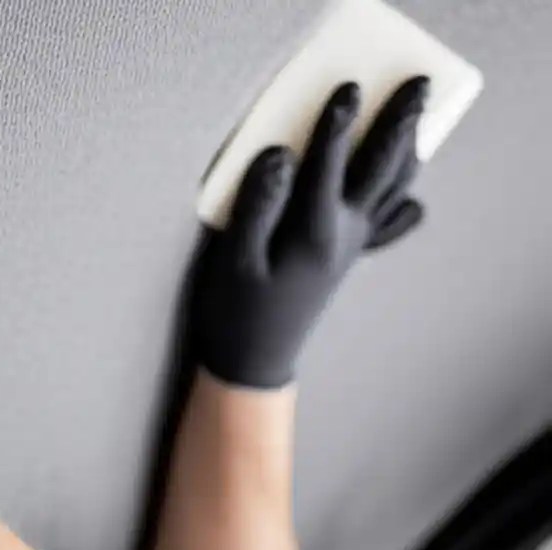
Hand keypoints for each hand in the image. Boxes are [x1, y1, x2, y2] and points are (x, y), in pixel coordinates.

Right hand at [194, 77, 429, 387]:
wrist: (252, 361)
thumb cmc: (235, 310)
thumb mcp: (232, 259)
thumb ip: (256, 205)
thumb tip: (279, 156)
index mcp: (312, 232)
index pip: (327, 165)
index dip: (336, 124)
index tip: (348, 88)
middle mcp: (342, 235)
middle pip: (379, 168)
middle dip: (397, 124)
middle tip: (417, 88)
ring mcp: (349, 247)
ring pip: (391, 192)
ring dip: (407, 154)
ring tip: (418, 123)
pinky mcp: (345, 258)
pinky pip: (386, 227)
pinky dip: (403, 205)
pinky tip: (410, 197)